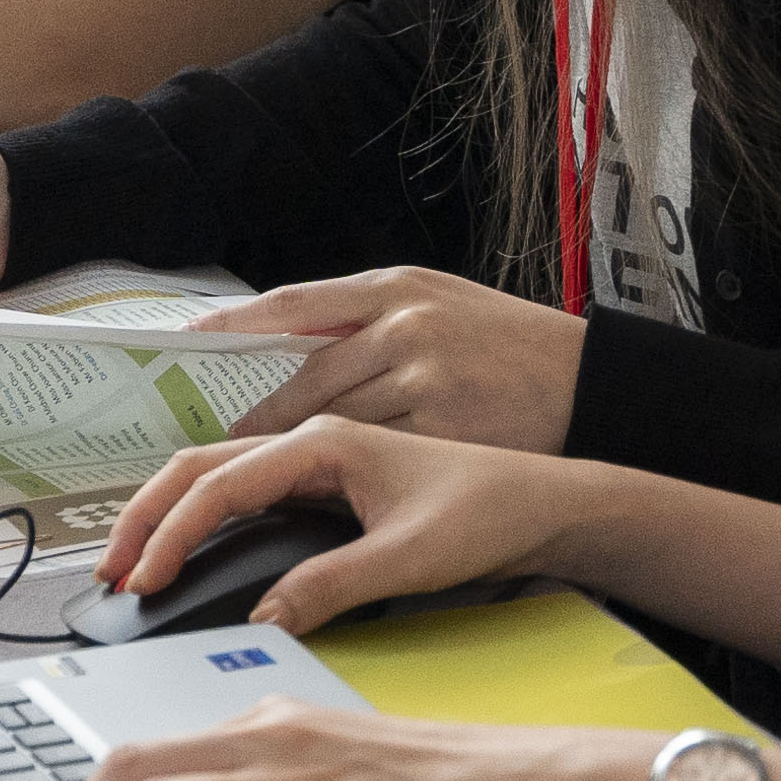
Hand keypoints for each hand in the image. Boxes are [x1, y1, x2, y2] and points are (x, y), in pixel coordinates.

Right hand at [96, 420, 585, 633]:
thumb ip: (331, 587)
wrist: (545, 502)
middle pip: (199, 467)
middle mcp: (313, 441)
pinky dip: (202, 517)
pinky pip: (244, 489)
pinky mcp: (326, 481)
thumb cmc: (491, 513)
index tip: (145, 580)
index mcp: (326, 443)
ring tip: (132, 564)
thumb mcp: (409, 559)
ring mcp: (318, 458)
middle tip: (110, 573)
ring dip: (167, 515)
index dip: (173, 534)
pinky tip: (187, 550)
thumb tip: (263, 618)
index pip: (220, 483)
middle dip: (146, 518)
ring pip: (216, 474)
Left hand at [203, 267, 588, 452]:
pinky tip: (331, 493)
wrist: (591, 383)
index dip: (235, 323)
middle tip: (225, 443)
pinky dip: (349, 478)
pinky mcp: (445, 431)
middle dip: (262, 418)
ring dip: (299, 454)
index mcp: (397, 287)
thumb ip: (373, 322)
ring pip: (337, 425)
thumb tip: (298, 346)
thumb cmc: (511, 346)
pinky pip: (377, 461)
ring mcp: (426, 379)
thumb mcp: (442, 304)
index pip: (295, 303)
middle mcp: (406, 326)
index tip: (189, 341)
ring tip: (265, 476)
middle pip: (307, 380)